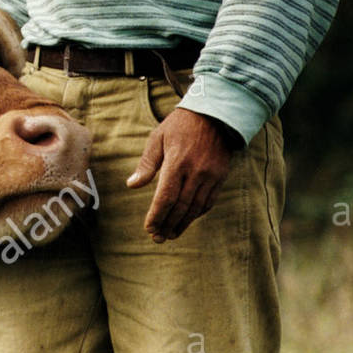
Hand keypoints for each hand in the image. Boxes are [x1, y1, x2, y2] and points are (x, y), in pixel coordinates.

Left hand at [126, 107, 233, 242]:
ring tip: (171, 234)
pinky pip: (209, 201)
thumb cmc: (180, 125)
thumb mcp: (157, 138)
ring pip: (196, 207)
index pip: (166, 197)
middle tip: (158, 238)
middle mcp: (196, 172)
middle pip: (181, 207)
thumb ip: (146, 164)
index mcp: (177, 162)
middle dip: (168, 225)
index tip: (149, 228)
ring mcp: (211, 176)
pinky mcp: (220, 177)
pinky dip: (197, 214)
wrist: (214, 114)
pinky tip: (187, 220)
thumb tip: (132, 185)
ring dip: (182, 224)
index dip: (157, 216)